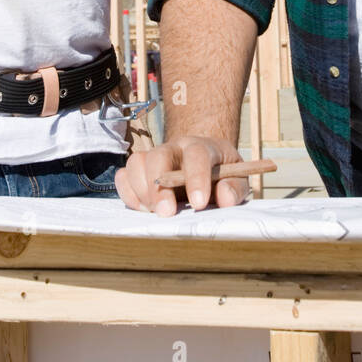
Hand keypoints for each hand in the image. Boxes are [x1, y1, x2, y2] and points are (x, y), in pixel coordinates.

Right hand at [115, 137, 248, 215]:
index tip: (199, 204)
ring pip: (136, 163)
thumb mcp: (238, 180)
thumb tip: (224, 197)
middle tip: (166, 213)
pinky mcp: (139, 171)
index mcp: (202, 147)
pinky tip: (144, 209)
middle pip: (159, 155)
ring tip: (155, 213)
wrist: (205, 168)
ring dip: (142, 191)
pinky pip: (124, 176)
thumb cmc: (222, 176)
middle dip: (159, 187)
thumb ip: (235, 188)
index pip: (197, 154)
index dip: (196, 178)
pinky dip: (129, 194)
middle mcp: (175, 148)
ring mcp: (154, 157)